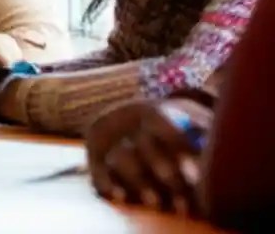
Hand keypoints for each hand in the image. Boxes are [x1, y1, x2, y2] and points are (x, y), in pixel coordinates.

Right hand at [86, 98, 210, 214]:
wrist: (121, 117)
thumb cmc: (166, 126)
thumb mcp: (184, 119)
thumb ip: (202, 131)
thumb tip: (222, 149)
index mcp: (154, 113)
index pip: (169, 129)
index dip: (183, 152)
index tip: (199, 176)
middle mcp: (130, 124)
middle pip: (146, 146)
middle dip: (165, 171)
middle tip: (184, 198)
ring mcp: (110, 140)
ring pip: (122, 158)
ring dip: (139, 182)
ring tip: (156, 203)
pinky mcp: (94, 156)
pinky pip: (97, 170)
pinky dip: (107, 183)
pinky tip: (120, 196)